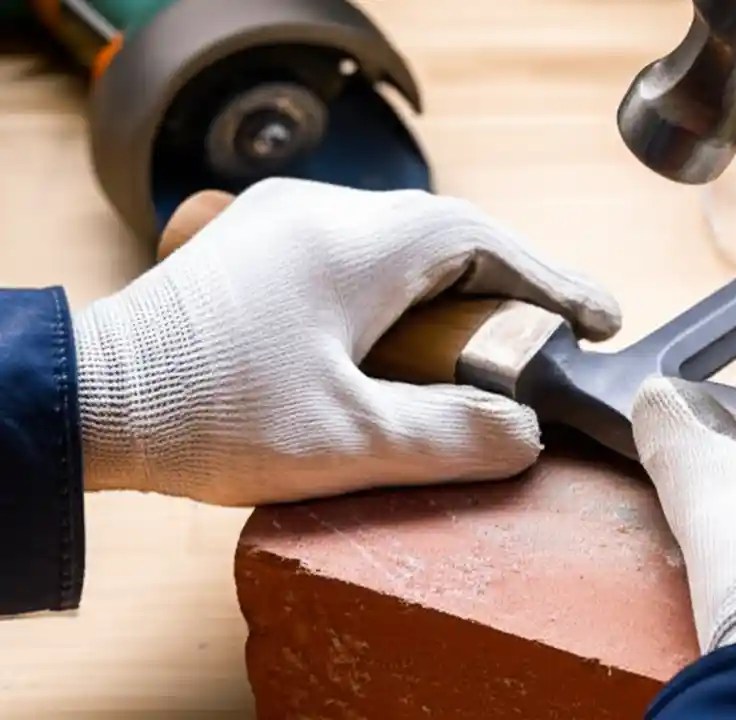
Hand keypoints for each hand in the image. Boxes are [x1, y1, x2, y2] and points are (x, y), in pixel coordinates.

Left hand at [73, 178, 620, 505]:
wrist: (87, 401)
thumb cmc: (206, 416)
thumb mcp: (349, 444)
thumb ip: (455, 437)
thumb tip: (526, 433)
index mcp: (356, 246)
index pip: (487, 240)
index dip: (553, 278)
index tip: (601, 316)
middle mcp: (323, 213)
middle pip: (450, 234)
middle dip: (507, 288)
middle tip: (545, 341)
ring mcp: (284, 221)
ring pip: (403, 241)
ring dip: (451, 289)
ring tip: (478, 347)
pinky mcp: (259, 246)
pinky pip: (357, 251)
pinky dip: (399, 289)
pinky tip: (399, 338)